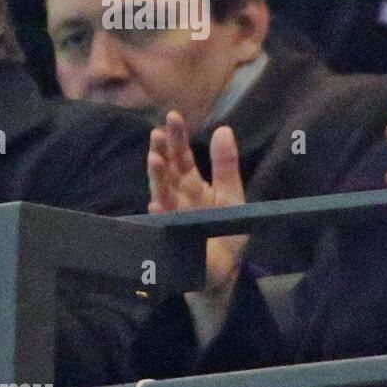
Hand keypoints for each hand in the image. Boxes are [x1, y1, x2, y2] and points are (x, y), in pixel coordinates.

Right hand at [147, 111, 248, 303]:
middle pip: (168, 170)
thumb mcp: (232, 194)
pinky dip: (160, 215)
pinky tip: (157, 205)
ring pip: (161, 193)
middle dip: (162, 151)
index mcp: (193, 184)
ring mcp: (172, 217)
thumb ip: (226, 165)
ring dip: (157, 178)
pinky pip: (164, 225)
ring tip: (155, 160)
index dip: (177, 138)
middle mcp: (178, 197)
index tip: (173, 117)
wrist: (224, 270)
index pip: (182, 157)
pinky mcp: (173, 237)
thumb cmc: (224, 230)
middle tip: (157, 132)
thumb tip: (223, 128)